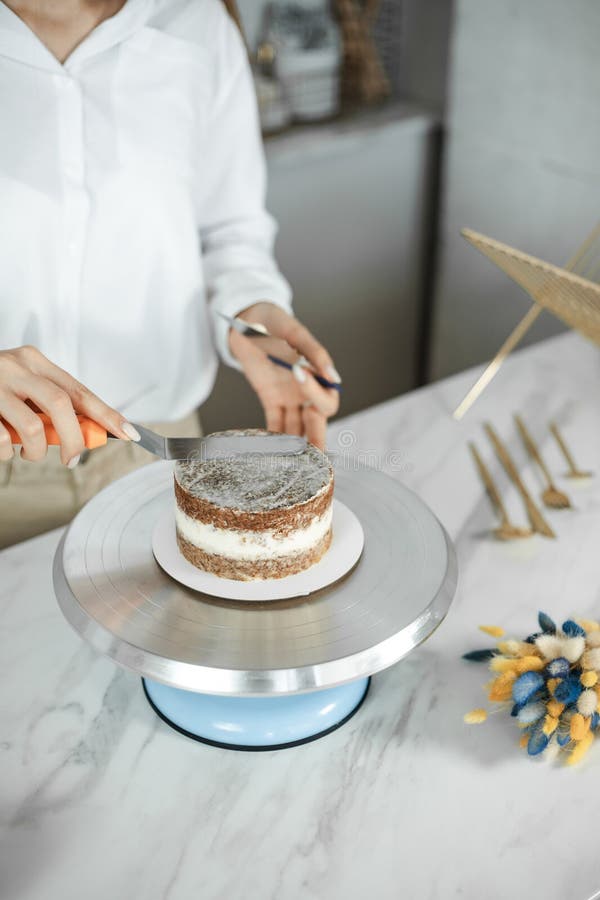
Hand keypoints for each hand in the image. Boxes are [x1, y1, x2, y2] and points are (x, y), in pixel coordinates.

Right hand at [0, 345, 139, 465]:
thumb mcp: (22, 385)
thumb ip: (49, 404)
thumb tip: (86, 433)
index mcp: (33, 361)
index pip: (79, 391)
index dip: (107, 414)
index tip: (130, 433)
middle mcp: (15, 367)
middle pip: (61, 406)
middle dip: (74, 439)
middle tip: (73, 459)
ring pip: (31, 429)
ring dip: (35, 452)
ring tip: (26, 453)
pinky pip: (0, 442)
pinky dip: (4, 454)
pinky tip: (1, 447)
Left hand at [228, 302, 340, 450]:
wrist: (246, 321)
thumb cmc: (273, 323)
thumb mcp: (294, 333)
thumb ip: (314, 353)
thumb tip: (333, 376)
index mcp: (318, 375)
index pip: (326, 400)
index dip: (316, 394)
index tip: (298, 373)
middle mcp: (307, 390)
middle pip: (316, 423)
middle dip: (316, 441)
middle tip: (312, 458)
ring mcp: (289, 397)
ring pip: (295, 428)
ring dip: (292, 444)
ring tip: (288, 460)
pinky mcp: (271, 400)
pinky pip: (274, 423)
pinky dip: (272, 437)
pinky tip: (269, 449)